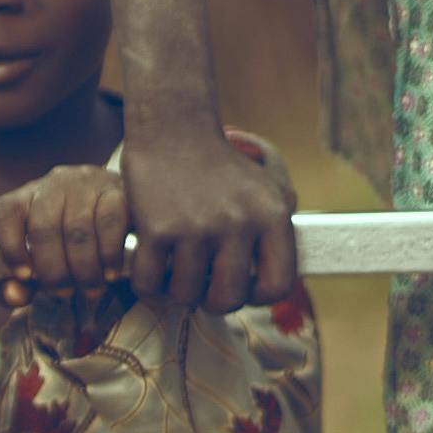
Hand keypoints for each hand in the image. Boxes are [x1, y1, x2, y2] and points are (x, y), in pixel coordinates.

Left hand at [0, 166, 135, 301]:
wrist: (125, 201)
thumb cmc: (76, 237)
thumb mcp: (46, 253)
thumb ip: (25, 279)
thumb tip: (14, 295)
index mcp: (26, 197)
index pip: (4, 212)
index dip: (10, 247)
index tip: (24, 275)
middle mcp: (52, 185)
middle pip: (44, 228)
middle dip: (53, 269)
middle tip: (64, 291)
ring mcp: (85, 184)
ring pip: (77, 230)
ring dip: (84, 268)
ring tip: (90, 288)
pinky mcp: (117, 190)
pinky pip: (109, 223)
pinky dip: (108, 253)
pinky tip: (110, 271)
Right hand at [125, 128, 297, 313]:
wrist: (175, 132)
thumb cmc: (224, 168)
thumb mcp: (271, 189)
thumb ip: (283, 232)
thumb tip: (279, 281)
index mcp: (273, 217)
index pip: (278, 286)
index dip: (258, 296)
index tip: (242, 288)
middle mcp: (239, 223)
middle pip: (228, 299)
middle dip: (214, 301)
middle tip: (204, 284)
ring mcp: (197, 227)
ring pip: (186, 295)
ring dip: (178, 291)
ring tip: (178, 272)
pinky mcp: (157, 228)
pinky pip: (150, 283)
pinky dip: (149, 285)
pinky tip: (153, 269)